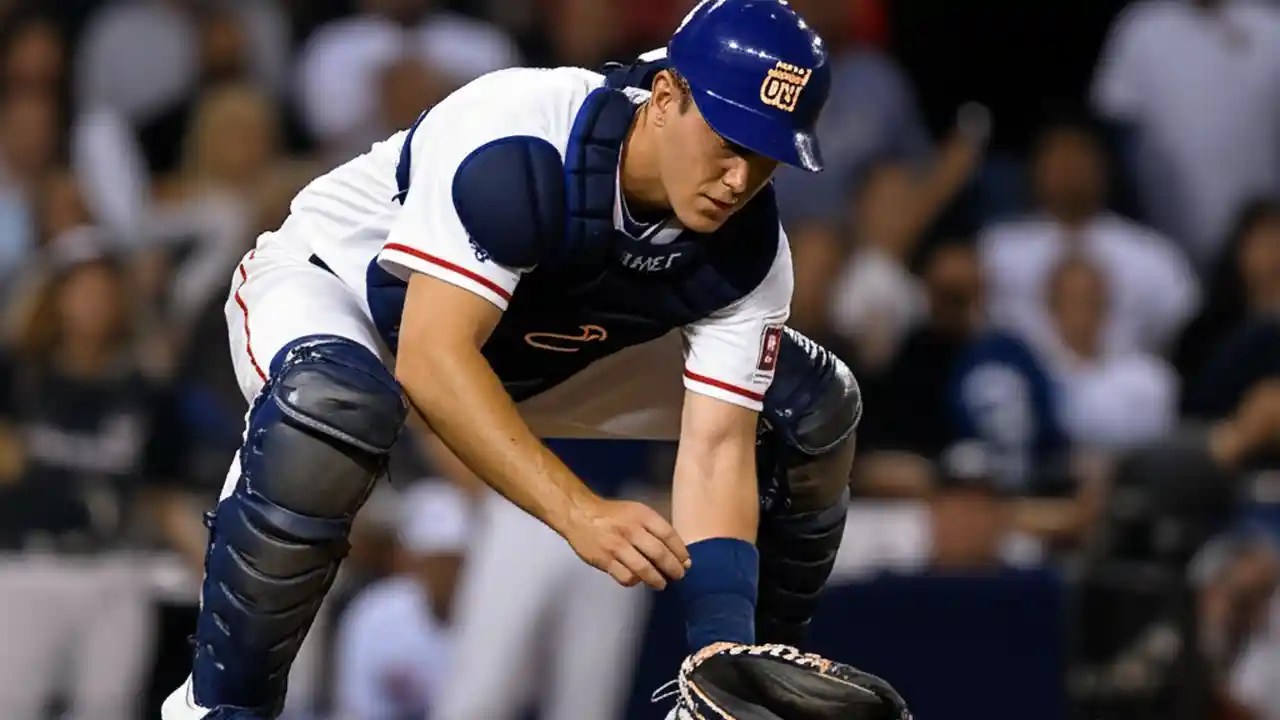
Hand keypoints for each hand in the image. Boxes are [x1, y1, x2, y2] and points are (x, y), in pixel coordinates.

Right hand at [562, 495, 690, 589]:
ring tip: (661, 584)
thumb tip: (675, 551)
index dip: (680, 551)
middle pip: (659, 554)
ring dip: (657, 579)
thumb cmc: (613, 515)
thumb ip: (654, 528)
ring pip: (644, 569)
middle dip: (673, 568)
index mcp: (642, 515)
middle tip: (678, 576)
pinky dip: (635, 581)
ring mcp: (617, 546)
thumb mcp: (636, 511)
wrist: (580, 514)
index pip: (668, 535)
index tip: (686, 562)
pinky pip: (625, 577)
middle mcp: (631, 530)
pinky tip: (638, 580)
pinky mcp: (604, 560)